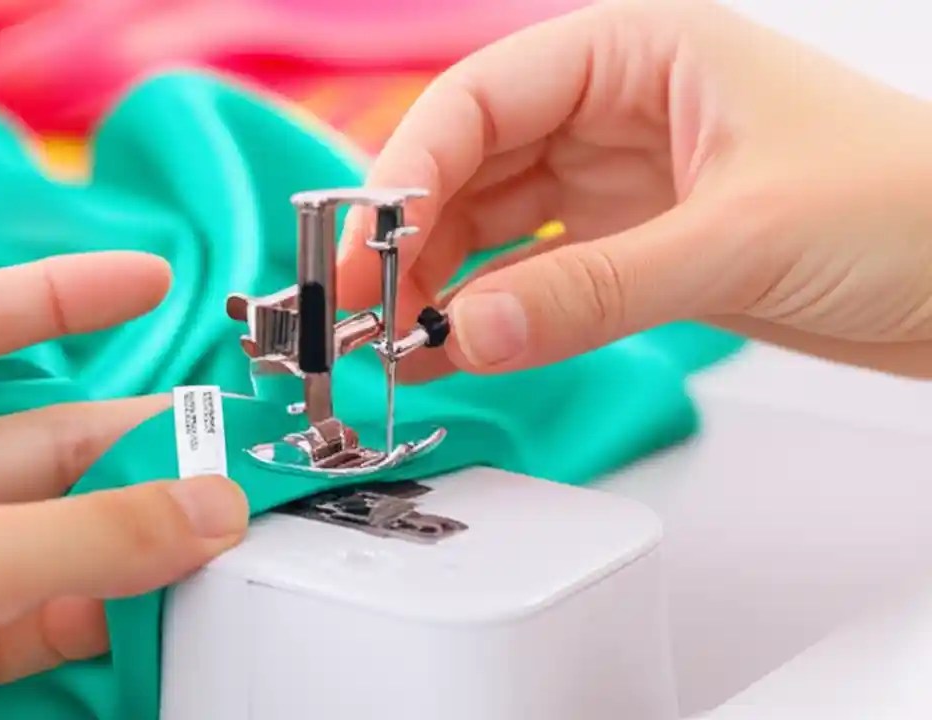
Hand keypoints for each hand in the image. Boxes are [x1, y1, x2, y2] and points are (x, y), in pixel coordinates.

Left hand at [0, 252, 248, 719]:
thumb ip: (93, 534)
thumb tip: (206, 509)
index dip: (59, 294)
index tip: (147, 285)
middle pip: (34, 440)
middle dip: (128, 446)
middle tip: (218, 455)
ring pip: (48, 531)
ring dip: (127, 534)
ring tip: (210, 532)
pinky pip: (44, 606)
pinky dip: (102, 606)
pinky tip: (158, 604)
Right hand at [338, 0, 931, 379]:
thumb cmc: (911, 206)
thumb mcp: (738, 240)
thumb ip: (591, 290)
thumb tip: (468, 334)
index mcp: (637, 49)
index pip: (483, 96)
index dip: (410, 168)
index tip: (366, 247)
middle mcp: (614, 105)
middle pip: (471, 160)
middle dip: (409, 232)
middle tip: (361, 307)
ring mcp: (618, 177)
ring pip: (493, 220)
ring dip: (441, 278)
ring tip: (401, 340)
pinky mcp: (630, 243)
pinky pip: (534, 272)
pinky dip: (492, 310)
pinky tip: (459, 344)